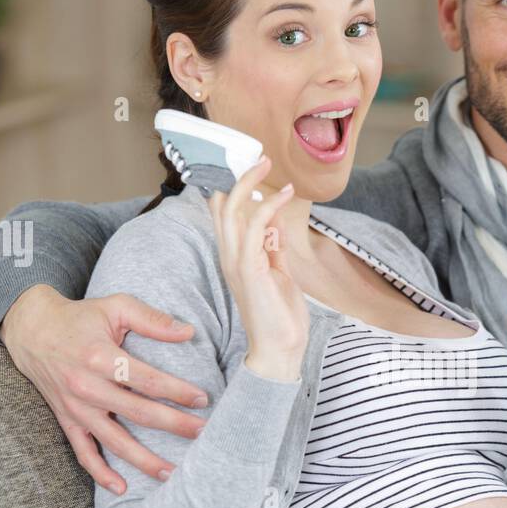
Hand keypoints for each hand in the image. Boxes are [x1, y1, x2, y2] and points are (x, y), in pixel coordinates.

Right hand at [0, 284, 210, 494]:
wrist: (33, 331)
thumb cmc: (81, 318)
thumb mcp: (115, 306)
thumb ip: (152, 319)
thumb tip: (189, 332)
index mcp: (100, 357)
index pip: (146, 380)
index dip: (176, 391)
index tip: (202, 400)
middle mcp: (87, 387)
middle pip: (137, 413)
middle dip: (173, 425)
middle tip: (203, 434)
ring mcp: (77, 408)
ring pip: (114, 441)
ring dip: (144, 460)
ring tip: (173, 474)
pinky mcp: (67, 421)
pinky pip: (83, 453)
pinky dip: (100, 473)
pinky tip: (122, 487)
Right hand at [207, 155, 308, 376]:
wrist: (281, 350)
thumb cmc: (280, 316)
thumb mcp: (278, 273)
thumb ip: (273, 248)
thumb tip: (275, 223)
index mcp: (234, 258)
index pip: (222, 215)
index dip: (230, 188)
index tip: (249, 167)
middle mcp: (229, 257)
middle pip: (222, 206)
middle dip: (237, 177)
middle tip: (258, 157)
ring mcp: (236, 262)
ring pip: (232, 211)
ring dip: (250, 183)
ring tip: (266, 163)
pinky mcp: (249, 268)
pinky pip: (256, 227)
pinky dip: (270, 206)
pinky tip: (284, 194)